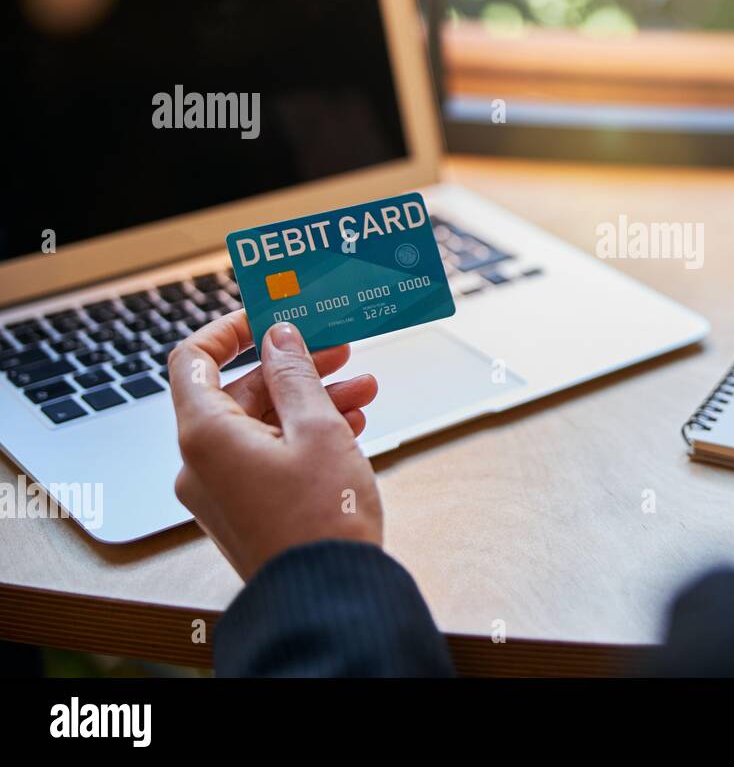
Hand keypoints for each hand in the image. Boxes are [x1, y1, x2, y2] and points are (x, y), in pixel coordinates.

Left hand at [168, 311, 381, 579]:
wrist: (326, 595)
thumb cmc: (320, 519)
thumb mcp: (317, 429)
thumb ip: (295, 374)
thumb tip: (278, 337)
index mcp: (205, 435)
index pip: (193, 359)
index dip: (230, 330)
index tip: (269, 316)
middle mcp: (201, 462)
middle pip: (237, 392)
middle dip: (294, 367)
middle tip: (339, 350)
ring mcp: (221, 489)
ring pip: (260, 424)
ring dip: (309, 400)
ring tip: (362, 390)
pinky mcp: (245, 509)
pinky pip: (267, 455)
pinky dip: (303, 435)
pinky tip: (349, 425)